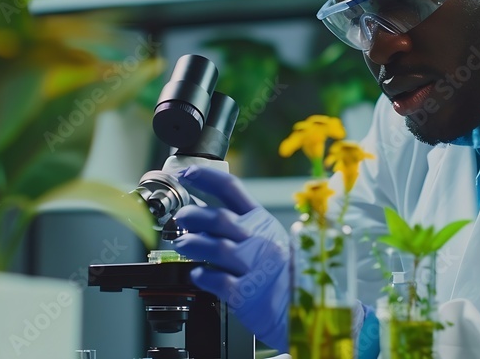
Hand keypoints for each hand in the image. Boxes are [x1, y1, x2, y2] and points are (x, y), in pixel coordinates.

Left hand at [172, 165, 289, 351]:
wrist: (299, 307)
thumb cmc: (280, 272)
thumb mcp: (267, 238)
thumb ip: (240, 224)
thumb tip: (201, 212)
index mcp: (262, 221)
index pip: (231, 189)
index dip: (205, 177)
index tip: (186, 173)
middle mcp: (259, 240)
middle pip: (219, 218)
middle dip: (192, 215)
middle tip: (180, 219)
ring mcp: (254, 266)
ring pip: (216, 247)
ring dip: (192, 244)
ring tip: (182, 244)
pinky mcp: (246, 293)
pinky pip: (217, 280)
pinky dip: (202, 275)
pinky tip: (196, 273)